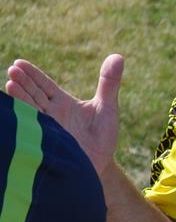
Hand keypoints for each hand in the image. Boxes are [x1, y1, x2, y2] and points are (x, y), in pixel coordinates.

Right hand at [6, 53, 122, 173]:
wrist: (101, 165)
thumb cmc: (102, 136)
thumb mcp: (107, 107)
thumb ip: (109, 83)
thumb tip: (118, 56)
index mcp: (62, 102)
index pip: (44, 85)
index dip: (33, 75)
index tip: (18, 63)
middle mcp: (51, 113)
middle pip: (34, 94)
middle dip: (23, 83)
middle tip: (12, 70)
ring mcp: (48, 128)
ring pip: (30, 110)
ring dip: (20, 98)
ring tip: (9, 85)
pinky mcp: (48, 142)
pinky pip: (34, 130)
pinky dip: (25, 121)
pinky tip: (16, 112)